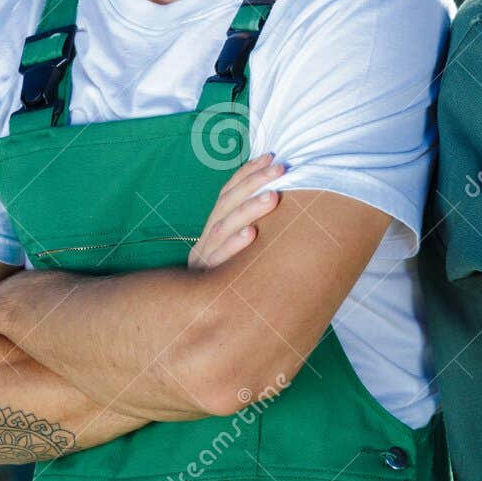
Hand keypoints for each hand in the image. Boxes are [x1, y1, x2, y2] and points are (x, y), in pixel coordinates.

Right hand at [189, 153, 286, 268]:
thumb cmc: (236, 277)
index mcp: (214, 229)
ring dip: (248, 209)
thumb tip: (280, 197)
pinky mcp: (206, 278)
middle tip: (280, 169)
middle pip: (226, 204)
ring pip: (223, 228)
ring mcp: (203, 258)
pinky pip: (218, 260)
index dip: (248, 173)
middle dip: (253, 183)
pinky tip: (251, 233)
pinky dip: (234, 244)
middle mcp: (206, 239)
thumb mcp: (242, 250)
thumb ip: (254, 227)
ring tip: (272, 196)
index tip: (271, 157)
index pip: (228, 193)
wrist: (200, 324)